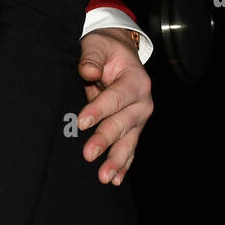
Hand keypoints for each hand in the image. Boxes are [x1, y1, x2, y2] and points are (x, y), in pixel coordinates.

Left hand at [77, 29, 152, 186]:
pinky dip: (123, 164)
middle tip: (88, 154)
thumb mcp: (97, 45)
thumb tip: (88, 71)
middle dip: (105, 140)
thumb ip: (91, 57)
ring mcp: (140, 118)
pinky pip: (129, 148)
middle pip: (122, 123)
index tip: (81, 123)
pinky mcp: (133, 127)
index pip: (116, 98)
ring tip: (104, 177)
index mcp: (136, 81)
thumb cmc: (105, 49)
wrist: (120, 54)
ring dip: (116, 160)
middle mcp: (143, 103)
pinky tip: (115, 179)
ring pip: (128, 142)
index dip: (98, 110)